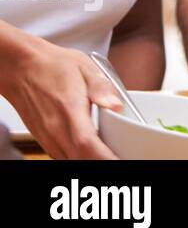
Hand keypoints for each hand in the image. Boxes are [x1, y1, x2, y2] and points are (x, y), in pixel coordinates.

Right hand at [0, 37, 119, 158]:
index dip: (105, 157)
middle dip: (103, 161)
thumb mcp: (83, 67)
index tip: (121, 159)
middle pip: (81, 158)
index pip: (87, 144)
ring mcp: (48, 137)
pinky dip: (80, 157)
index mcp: (69, 110)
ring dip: (91, 160)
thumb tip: (115, 104)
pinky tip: (92, 150)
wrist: (21, 68)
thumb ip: (101, 87)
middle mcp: (55, 129)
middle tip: (125, 157)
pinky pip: (64, 156)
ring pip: (72, 160)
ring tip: (112, 155)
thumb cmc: (52, 66)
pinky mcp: (45, 140)